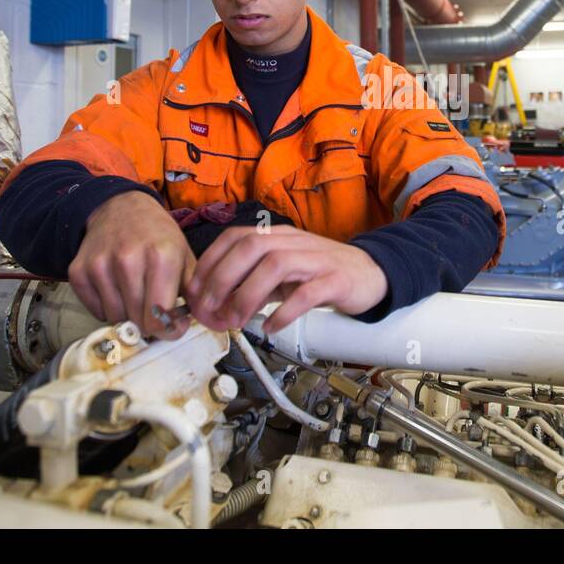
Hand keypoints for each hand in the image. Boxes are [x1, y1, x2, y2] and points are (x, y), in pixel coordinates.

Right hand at [68, 191, 195, 338]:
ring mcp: (100, 265)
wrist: (119, 207)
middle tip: (155, 312)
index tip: (173, 326)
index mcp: (162, 256)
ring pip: (115, 318)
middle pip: (137, 321)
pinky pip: (96, 311)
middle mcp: (128, 260)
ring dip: (128, 315)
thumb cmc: (158, 236)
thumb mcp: (184, 255)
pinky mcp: (79, 271)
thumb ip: (192, 291)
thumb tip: (188, 324)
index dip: (169, 330)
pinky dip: (108, 308)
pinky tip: (118, 290)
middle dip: (150, 323)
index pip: (159, 316)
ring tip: (137, 296)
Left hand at [184, 226, 386, 333]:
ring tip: (237, 320)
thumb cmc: (319, 274)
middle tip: (210, 310)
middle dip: (223, 278)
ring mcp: (316, 259)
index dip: (209, 263)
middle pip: (251, 247)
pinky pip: (307, 293)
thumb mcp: (281, 275)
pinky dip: (285, 311)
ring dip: (249, 294)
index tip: (194, 292)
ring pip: (276, 264)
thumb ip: (251, 284)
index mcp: (276, 236)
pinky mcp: (336, 279)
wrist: (369, 274)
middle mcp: (294, 241)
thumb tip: (217, 305)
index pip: (234, 238)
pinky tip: (271, 327)